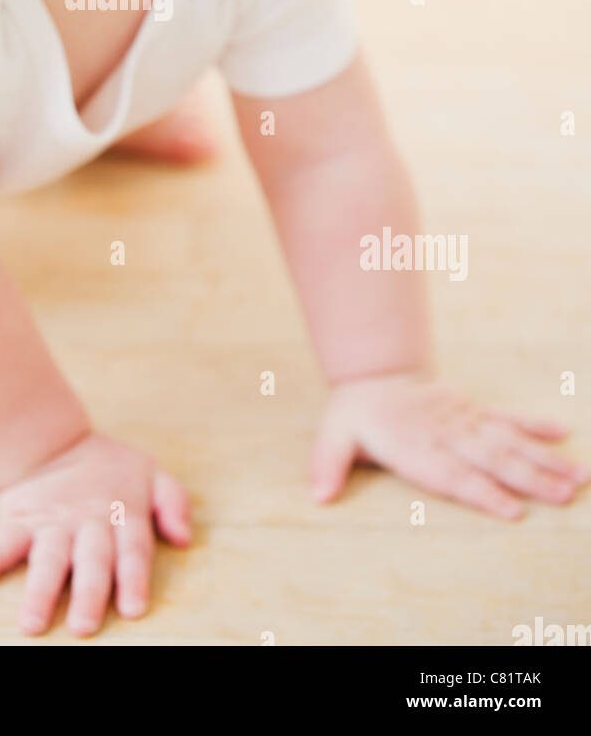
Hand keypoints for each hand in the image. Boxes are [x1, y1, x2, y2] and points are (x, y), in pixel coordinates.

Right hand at [0, 430, 191, 635]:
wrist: (53, 441)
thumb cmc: (110, 470)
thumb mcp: (150, 473)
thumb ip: (172, 502)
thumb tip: (185, 538)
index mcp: (121, 515)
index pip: (131, 550)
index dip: (132, 578)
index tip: (133, 608)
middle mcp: (86, 523)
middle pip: (89, 561)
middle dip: (88, 593)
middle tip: (83, 628)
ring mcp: (51, 523)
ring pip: (46, 558)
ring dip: (39, 591)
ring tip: (30, 624)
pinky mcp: (19, 520)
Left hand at [309, 369, 590, 519]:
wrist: (374, 372)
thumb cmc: (356, 413)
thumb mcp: (332, 435)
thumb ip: (327, 464)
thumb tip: (318, 496)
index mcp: (416, 446)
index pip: (453, 475)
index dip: (483, 493)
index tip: (513, 511)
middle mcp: (446, 435)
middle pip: (493, 460)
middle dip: (530, 479)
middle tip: (565, 496)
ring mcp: (464, 421)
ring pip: (509, 441)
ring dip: (544, 459)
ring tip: (578, 476)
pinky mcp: (473, 410)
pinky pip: (508, 417)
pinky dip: (535, 424)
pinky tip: (563, 433)